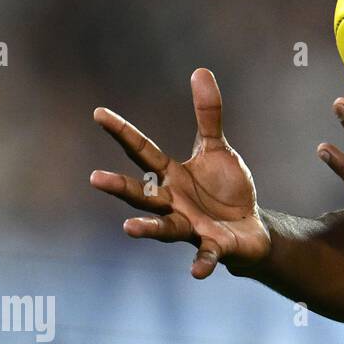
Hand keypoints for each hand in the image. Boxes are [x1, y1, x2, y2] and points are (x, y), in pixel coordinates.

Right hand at [89, 68, 270, 278]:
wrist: (249, 227)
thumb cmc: (225, 190)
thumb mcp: (217, 149)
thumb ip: (208, 115)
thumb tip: (200, 70)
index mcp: (171, 176)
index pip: (142, 151)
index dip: (122, 132)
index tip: (98, 112)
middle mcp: (173, 202)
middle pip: (142, 194)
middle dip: (120, 188)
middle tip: (94, 178)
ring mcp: (190, 226)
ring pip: (164, 228)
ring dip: (148, 229)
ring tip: (128, 229)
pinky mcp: (214, 246)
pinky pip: (206, 256)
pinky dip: (202, 263)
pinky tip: (197, 272)